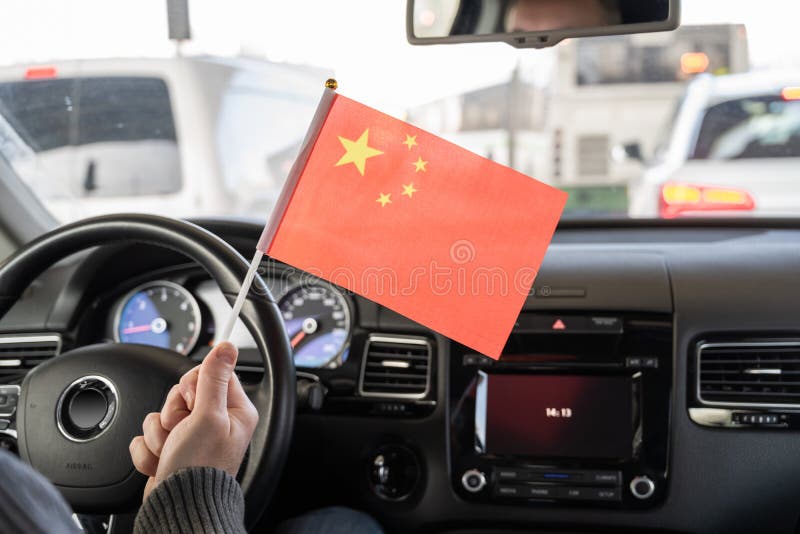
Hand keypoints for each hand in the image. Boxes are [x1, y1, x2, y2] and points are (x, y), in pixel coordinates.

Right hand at [129, 342, 257, 499]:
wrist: (177, 506)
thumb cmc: (199, 468)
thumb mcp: (208, 416)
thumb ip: (213, 378)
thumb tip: (226, 347)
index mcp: (233, 410)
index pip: (211, 373)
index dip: (193, 385)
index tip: (192, 401)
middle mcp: (215, 421)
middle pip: (182, 393)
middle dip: (172, 413)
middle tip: (183, 429)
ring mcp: (191, 436)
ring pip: (161, 414)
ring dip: (159, 434)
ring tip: (173, 451)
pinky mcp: (171, 449)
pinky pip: (149, 435)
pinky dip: (150, 450)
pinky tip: (163, 461)